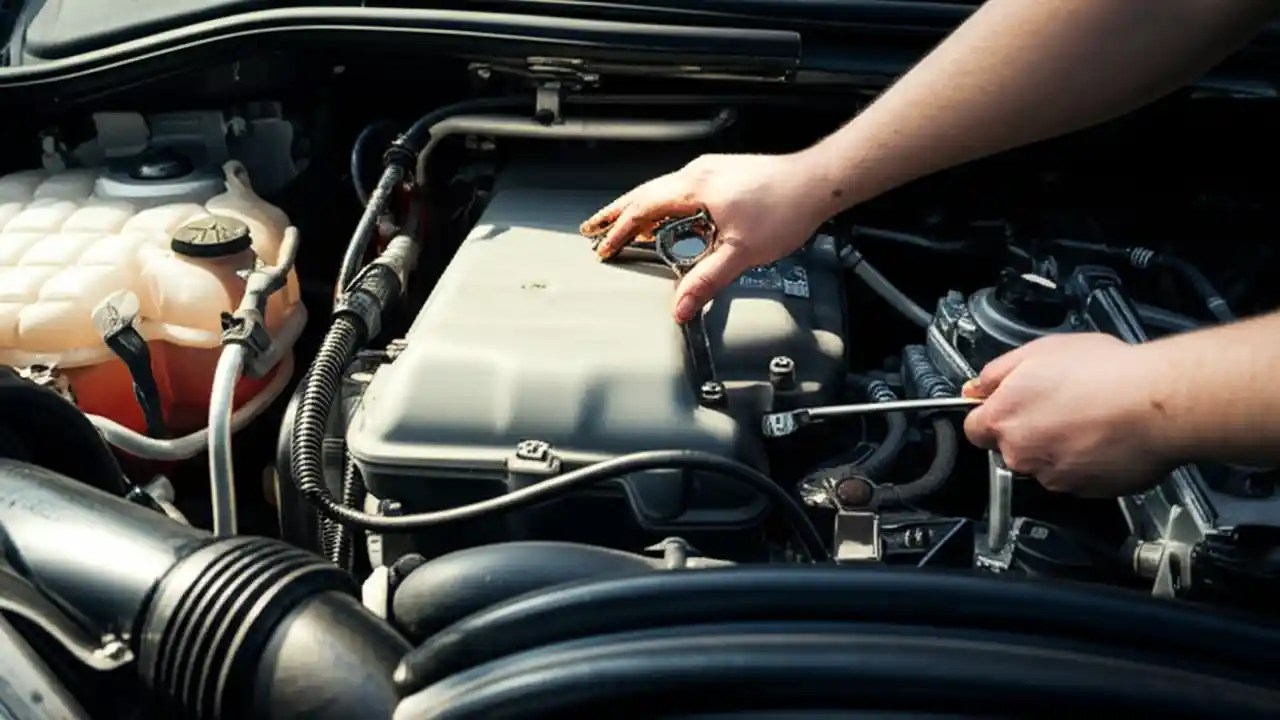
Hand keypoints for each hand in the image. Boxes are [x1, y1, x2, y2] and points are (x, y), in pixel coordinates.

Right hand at [580, 152, 834, 323]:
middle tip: (593, 228)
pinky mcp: (725, 174)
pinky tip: (668, 218)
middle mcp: (698, 173)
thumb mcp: (741, 253)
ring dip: (640, 208)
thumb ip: (706, 281)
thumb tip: (681, 307)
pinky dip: (663, 204)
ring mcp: (712, 171)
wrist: (818, 182)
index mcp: (694, 187)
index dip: (619, 231)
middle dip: (617, 213)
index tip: (603, 248)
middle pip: (645, 194)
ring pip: (663, 190)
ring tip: (623, 226)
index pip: (642, 209)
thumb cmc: (785, 207)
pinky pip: (681, 189)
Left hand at [961, 333, 1174, 496]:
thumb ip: (997, 373)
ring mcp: (1054, 477)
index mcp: (1003, 420)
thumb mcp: (1038, 352)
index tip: (1009, 404)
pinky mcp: (1086, 491)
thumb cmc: (1104, 374)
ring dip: (1060, 446)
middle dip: (1030, 429)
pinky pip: (1078, 476)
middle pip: (1011, 447)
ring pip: (1045, 463)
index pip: (975, 429)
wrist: (1157, 405)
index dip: (992, 414)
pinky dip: (1088, 461)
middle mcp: (1022, 455)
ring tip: (1091, 418)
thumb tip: (977, 388)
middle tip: (1062, 404)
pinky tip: (1107, 436)